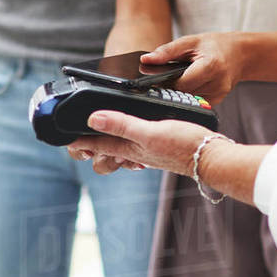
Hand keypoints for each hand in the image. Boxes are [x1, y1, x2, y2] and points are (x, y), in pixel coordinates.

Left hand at [67, 111, 213, 176]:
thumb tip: (93, 118)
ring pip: (123, 146)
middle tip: (78, 135)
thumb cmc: (185, 146)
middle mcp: (137, 152)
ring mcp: (150, 151)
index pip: (99, 144)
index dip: (80, 141)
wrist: (213, 158)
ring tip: (101, 131)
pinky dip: (130, 138)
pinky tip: (135, 132)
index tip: (64, 140)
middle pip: (108, 148)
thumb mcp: (151, 131)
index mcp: (131, 147)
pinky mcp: (162, 148)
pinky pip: (138, 144)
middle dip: (92, 144)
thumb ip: (123, 124)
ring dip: (111, 140)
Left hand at [141, 33, 246, 103]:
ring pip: (189, 99)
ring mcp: (219, 94)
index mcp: (211, 66)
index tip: (158, 79)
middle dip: (173, 87)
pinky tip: (193, 83)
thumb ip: (167, 51)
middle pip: (184, 93)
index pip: (181, 83)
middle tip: (169, 77)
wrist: (240, 54)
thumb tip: (146, 60)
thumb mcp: (190, 41)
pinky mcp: (218, 101)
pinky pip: (196, 101)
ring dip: (182, 91)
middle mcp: (218, 83)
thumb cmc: (215, 45)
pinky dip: (191, 93)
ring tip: (184, 77)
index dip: (167, 82)